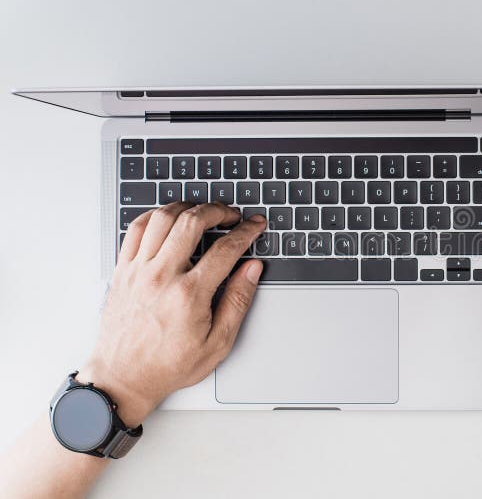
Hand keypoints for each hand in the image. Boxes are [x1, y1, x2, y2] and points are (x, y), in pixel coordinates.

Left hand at [79, 202, 265, 425]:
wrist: (123, 377)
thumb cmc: (168, 365)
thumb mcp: (217, 343)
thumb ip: (237, 301)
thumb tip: (251, 270)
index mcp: (189, 294)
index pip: (225, 249)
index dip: (246, 231)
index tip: (255, 224)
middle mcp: (161, 276)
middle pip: (193, 222)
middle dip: (218, 210)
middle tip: (231, 214)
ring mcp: (138, 271)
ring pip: (163, 218)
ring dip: (187, 207)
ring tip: (202, 211)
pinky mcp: (122, 271)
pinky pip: (136, 229)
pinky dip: (155, 215)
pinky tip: (169, 218)